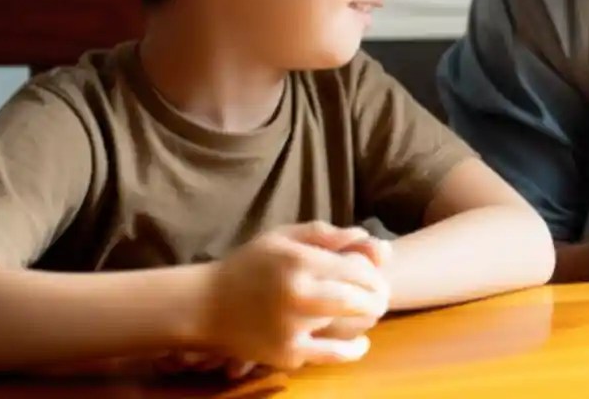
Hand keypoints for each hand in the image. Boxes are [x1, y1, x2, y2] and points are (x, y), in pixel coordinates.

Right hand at [199, 222, 391, 370]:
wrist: (206, 307)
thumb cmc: (248, 266)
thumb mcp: (281, 237)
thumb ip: (324, 234)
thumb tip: (364, 237)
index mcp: (300, 261)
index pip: (357, 269)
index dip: (375, 274)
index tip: (378, 277)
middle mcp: (299, 294)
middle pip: (359, 298)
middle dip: (378, 298)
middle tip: (382, 298)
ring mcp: (294, 326)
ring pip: (348, 324)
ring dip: (365, 319)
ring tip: (370, 313)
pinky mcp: (287, 352)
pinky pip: (332, 354)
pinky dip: (353, 350)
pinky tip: (361, 344)